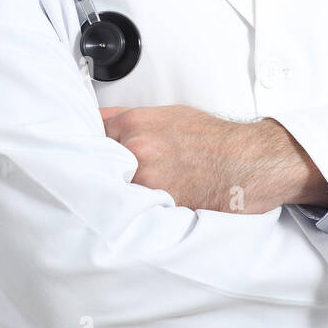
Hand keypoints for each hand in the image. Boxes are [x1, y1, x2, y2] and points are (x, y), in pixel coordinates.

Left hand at [98, 104, 309, 212]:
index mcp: (135, 124)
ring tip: (124, 198)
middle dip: (98, 174)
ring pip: (112, 192)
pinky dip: (134, 213)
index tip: (80, 158)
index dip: (84, 149)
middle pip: (94, 166)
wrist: (248, 162)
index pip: (89, 136)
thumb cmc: (214, 140)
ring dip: (114, 196)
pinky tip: (140, 212)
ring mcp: (148, 179)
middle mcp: (138, 150)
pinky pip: (134, 212)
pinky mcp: (160, 204)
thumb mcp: (170, 114)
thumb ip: (128, 118)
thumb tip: (96, 121)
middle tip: (96, 183)